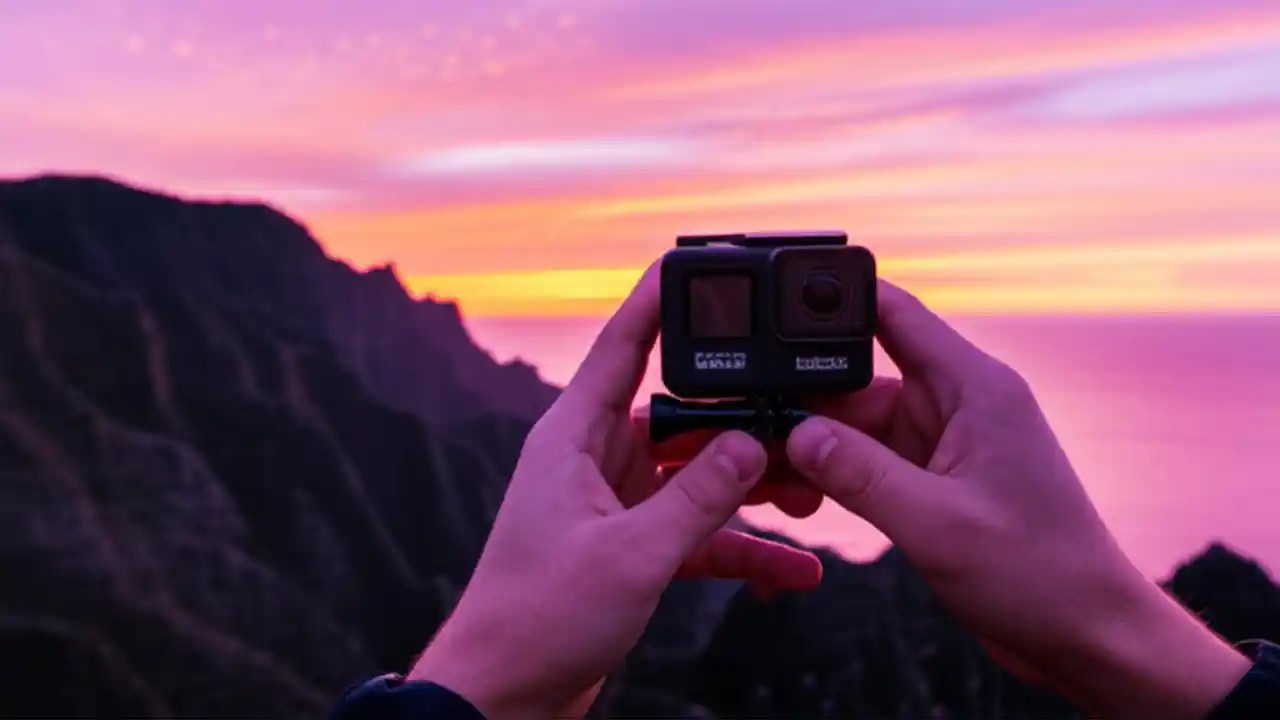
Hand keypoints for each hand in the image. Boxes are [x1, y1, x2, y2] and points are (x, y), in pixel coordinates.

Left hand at [409, 265, 820, 718]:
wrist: (504, 697)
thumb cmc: (538, 619)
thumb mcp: (632, 554)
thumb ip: (698, 497)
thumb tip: (754, 441)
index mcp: (573, 438)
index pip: (621, 347)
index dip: (657, 302)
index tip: (693, 261)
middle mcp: (593, 460)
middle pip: (680, 416)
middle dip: (741, 422)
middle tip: (800, 419)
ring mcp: (614, 505)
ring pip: (697, 475)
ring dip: (749, 488)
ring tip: (811, 494)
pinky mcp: (630, 549)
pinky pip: (697, 534)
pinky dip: (741, 549)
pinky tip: (795, 568)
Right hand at [785, 280, 1248, 718]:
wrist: (1086, 635)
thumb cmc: (1041, 574)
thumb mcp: (936, 522)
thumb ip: (860, 474)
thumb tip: (796, 433)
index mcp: (974, 388)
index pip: (896, 313)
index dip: (836, 300)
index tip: (777, 303)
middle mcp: (958, 404)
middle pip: (860, 376)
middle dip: (808, 400)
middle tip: (758, 427)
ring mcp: (945, 443)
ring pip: (857, 424)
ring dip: (817, 447)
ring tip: (776, 475)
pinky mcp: (936, 481)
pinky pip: (869, 461)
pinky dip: (835, 475)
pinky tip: (802, 494)